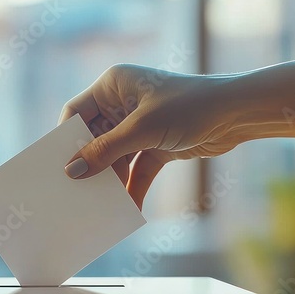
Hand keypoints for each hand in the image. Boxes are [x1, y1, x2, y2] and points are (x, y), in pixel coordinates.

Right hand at [59, 64, 240, 208]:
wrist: (238, 114)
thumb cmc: (190, 107)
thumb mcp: (142, 130)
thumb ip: (105, 151)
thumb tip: (71, 170)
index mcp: (113, 85)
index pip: (75, 112)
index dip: (65, 139)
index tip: (56, 167)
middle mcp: (122, 102)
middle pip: (93, 138)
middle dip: (87, 164)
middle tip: (73, 191)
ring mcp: (139, 124)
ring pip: (114, 157)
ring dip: (110, 180)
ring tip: (98, 205)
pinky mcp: (156, 144)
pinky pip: (136, 169)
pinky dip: (132, 187)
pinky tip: (128, 208)